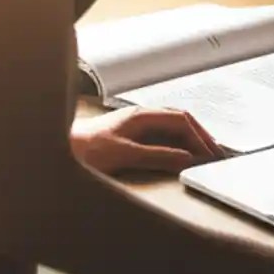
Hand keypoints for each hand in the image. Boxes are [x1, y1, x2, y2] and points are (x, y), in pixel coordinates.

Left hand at [71, 107, 226, 175]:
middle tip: (216, 154)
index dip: (200, 136)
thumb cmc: (85, 150)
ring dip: (190, 140)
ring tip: (205, 155)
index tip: (211, 154)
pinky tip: (182, 156)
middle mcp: (141, 116)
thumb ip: (158, 155)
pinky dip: (178, 145)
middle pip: (181, 120)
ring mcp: (136, 125)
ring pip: (173, 127)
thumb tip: (187, 158)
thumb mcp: (125, 154)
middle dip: (201, 136)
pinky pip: (163, 136)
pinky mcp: (131, 136)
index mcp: (142, 115)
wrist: (57, 149)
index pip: (182, 120)